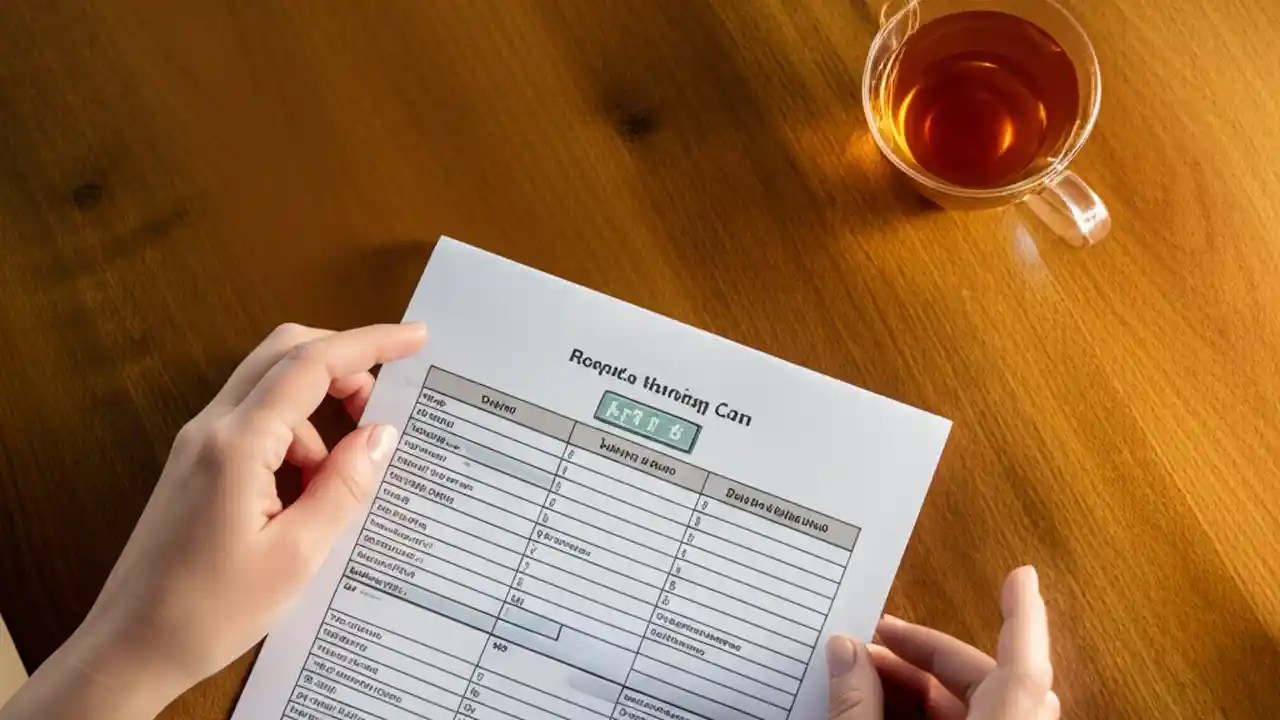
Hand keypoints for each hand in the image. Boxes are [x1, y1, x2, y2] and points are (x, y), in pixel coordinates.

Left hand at [0, 322, 426, 719]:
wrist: (129, 649)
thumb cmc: (207, 612)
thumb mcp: (297, 555)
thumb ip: (345, 487)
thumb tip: (382, 435)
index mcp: (236, 444)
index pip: (311, 364)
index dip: (369, 343)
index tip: (414, 339)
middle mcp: (211, 430)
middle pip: (284, 355)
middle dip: (343, 364)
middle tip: (384, 403)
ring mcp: (199, 445)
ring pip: (271, 392)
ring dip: (319, 417)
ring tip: (338, 486)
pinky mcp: (197, 466)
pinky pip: (257, 428)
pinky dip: (295, 443)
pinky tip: (305, 499)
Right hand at [827, 566, 1058, 719]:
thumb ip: (857, 703)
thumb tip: (845, 651)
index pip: (1023, 667)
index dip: (1023, 617)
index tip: (1021, 576)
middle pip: (991, 683)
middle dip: (930, 656)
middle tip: (876, 640)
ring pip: (983, 709)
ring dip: (924, 690)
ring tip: (864, 681)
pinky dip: (934, 719)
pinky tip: (882, 713)